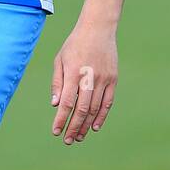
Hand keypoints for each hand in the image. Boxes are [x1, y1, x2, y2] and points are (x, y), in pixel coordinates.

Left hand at [51, 22, 117, 143]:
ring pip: (95, 109)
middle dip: (74, 127)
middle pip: (81, 110)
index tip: (56, 131)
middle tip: (68, 140)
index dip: (61, 119)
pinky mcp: (113, 79)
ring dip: (86, 125)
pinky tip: (95, 127)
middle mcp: (90, 78)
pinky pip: (108, 102)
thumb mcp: (60, 60)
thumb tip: (56, 105)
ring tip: (79, 136)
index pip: (67, 103)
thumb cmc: (74, 45)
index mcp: (74, 73)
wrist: (98, 29)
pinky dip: (101, 116)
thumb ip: (58, 82)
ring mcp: (103, 79)